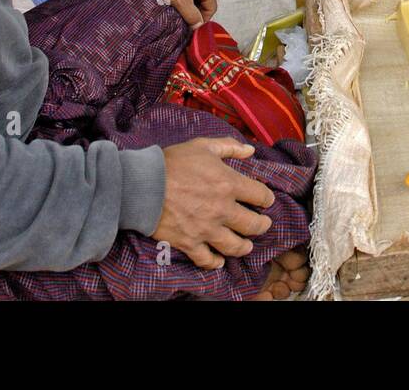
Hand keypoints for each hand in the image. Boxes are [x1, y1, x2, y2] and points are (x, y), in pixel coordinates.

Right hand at [154, 138, 274, 268]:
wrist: (143, 185)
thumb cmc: (172, 163)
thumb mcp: (202, 146)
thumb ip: (228, 147)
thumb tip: (250, 150)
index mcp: (229, 184)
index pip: (260, 194)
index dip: (266, 198)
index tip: (265, 200)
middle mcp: (223, 209)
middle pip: (253, 224)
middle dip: (262, 225)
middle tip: (264, 224)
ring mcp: (207, 229)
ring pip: (235, 246)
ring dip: (245, 246)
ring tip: (247, 245)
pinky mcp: (190, 243)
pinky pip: (207, 259)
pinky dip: (215, 262)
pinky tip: (219, 261)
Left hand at [156, 0, 216, 27]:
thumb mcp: (181, 1)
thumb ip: (192, 15)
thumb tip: (198, 26)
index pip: (211, 9)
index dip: (203, 19)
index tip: (190, 26)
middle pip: (204, 2)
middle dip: (194, 11)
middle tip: (182, 17)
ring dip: (188, 3)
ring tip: (176, 7)